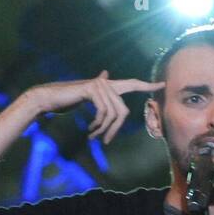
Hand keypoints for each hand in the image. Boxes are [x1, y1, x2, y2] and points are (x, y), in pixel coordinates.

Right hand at [28, 71, 164, 144]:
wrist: (51, 98)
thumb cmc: (69, 101)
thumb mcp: (89, 100)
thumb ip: (101, 94)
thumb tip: (105, 74)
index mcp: (108, 85)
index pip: (132, 84)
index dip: (147, 85)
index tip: (162, 85)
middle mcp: (106, 82)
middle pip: (123, 111)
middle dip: (115, 129)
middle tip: (106, 140)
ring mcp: (99, 84)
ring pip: (113, 114)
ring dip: (104, 129)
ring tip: (94, 136)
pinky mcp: (92, 89)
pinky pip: (104, 112)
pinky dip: (98, 124)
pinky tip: (90, 129)